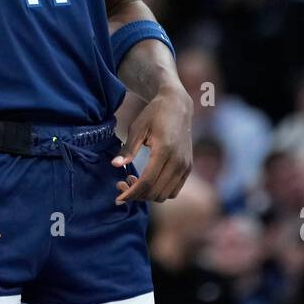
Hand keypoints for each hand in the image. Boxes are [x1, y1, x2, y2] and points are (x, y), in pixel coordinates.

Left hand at [114, 88, 193, 203]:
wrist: (177, 105)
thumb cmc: (154, 114)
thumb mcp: (137, 128)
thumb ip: (128, 148)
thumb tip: (115, 165)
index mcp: (164, 150)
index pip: (147, 182)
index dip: (131, 193)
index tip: (118, 198)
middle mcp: (178, 161)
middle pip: (155, 192)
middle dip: (136, 195)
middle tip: (121, 185)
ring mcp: (185, 165)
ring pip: (165, 195)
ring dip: (147, 195)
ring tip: (133, 182)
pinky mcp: (188, 167)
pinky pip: (174, 190)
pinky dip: (159, 192)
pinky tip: (147, 182)